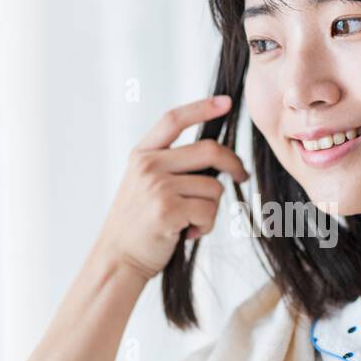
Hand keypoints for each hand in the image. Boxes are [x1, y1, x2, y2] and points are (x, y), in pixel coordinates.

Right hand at [95, 95, 249, 281]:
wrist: (118, 258)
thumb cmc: (139, 224)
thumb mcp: (144, 184)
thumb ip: (171, 166)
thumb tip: (218, 157)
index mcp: (141, 154)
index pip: (174, 119)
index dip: (202, 108)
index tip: (226, 102)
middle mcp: (147, 165)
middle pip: (209, 150)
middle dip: (234, 164)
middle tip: (241, 177)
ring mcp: (157, 186)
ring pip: (214, 187)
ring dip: (212, 209)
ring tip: (191, 222)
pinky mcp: (167, 209)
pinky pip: (209, 210)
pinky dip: (206, 226)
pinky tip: (187, 234)